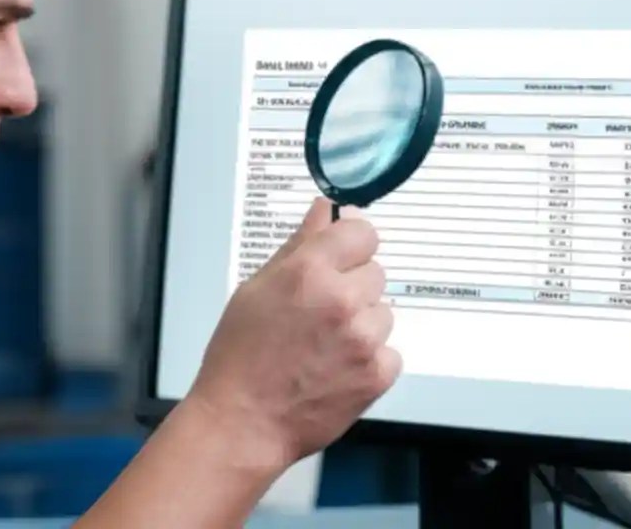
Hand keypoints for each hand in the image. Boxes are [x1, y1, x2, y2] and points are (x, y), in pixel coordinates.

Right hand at [184, 197, 400, 470]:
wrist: (243, 421)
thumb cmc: (240, 356)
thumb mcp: (257, 288)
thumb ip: (299, 245)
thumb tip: (325, 209)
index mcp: (308, 271)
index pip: (362, 232)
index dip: (351, 245)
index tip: (342, 257)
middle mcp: (341, 299)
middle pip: (375, 272)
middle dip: (352, 287)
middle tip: (319, 313)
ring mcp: (363, 338)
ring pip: (383, 312)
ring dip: (362, 323)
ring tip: (324, 345)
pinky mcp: (377, 374)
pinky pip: (390, 351)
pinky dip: (369, 359)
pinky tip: (336, 368)